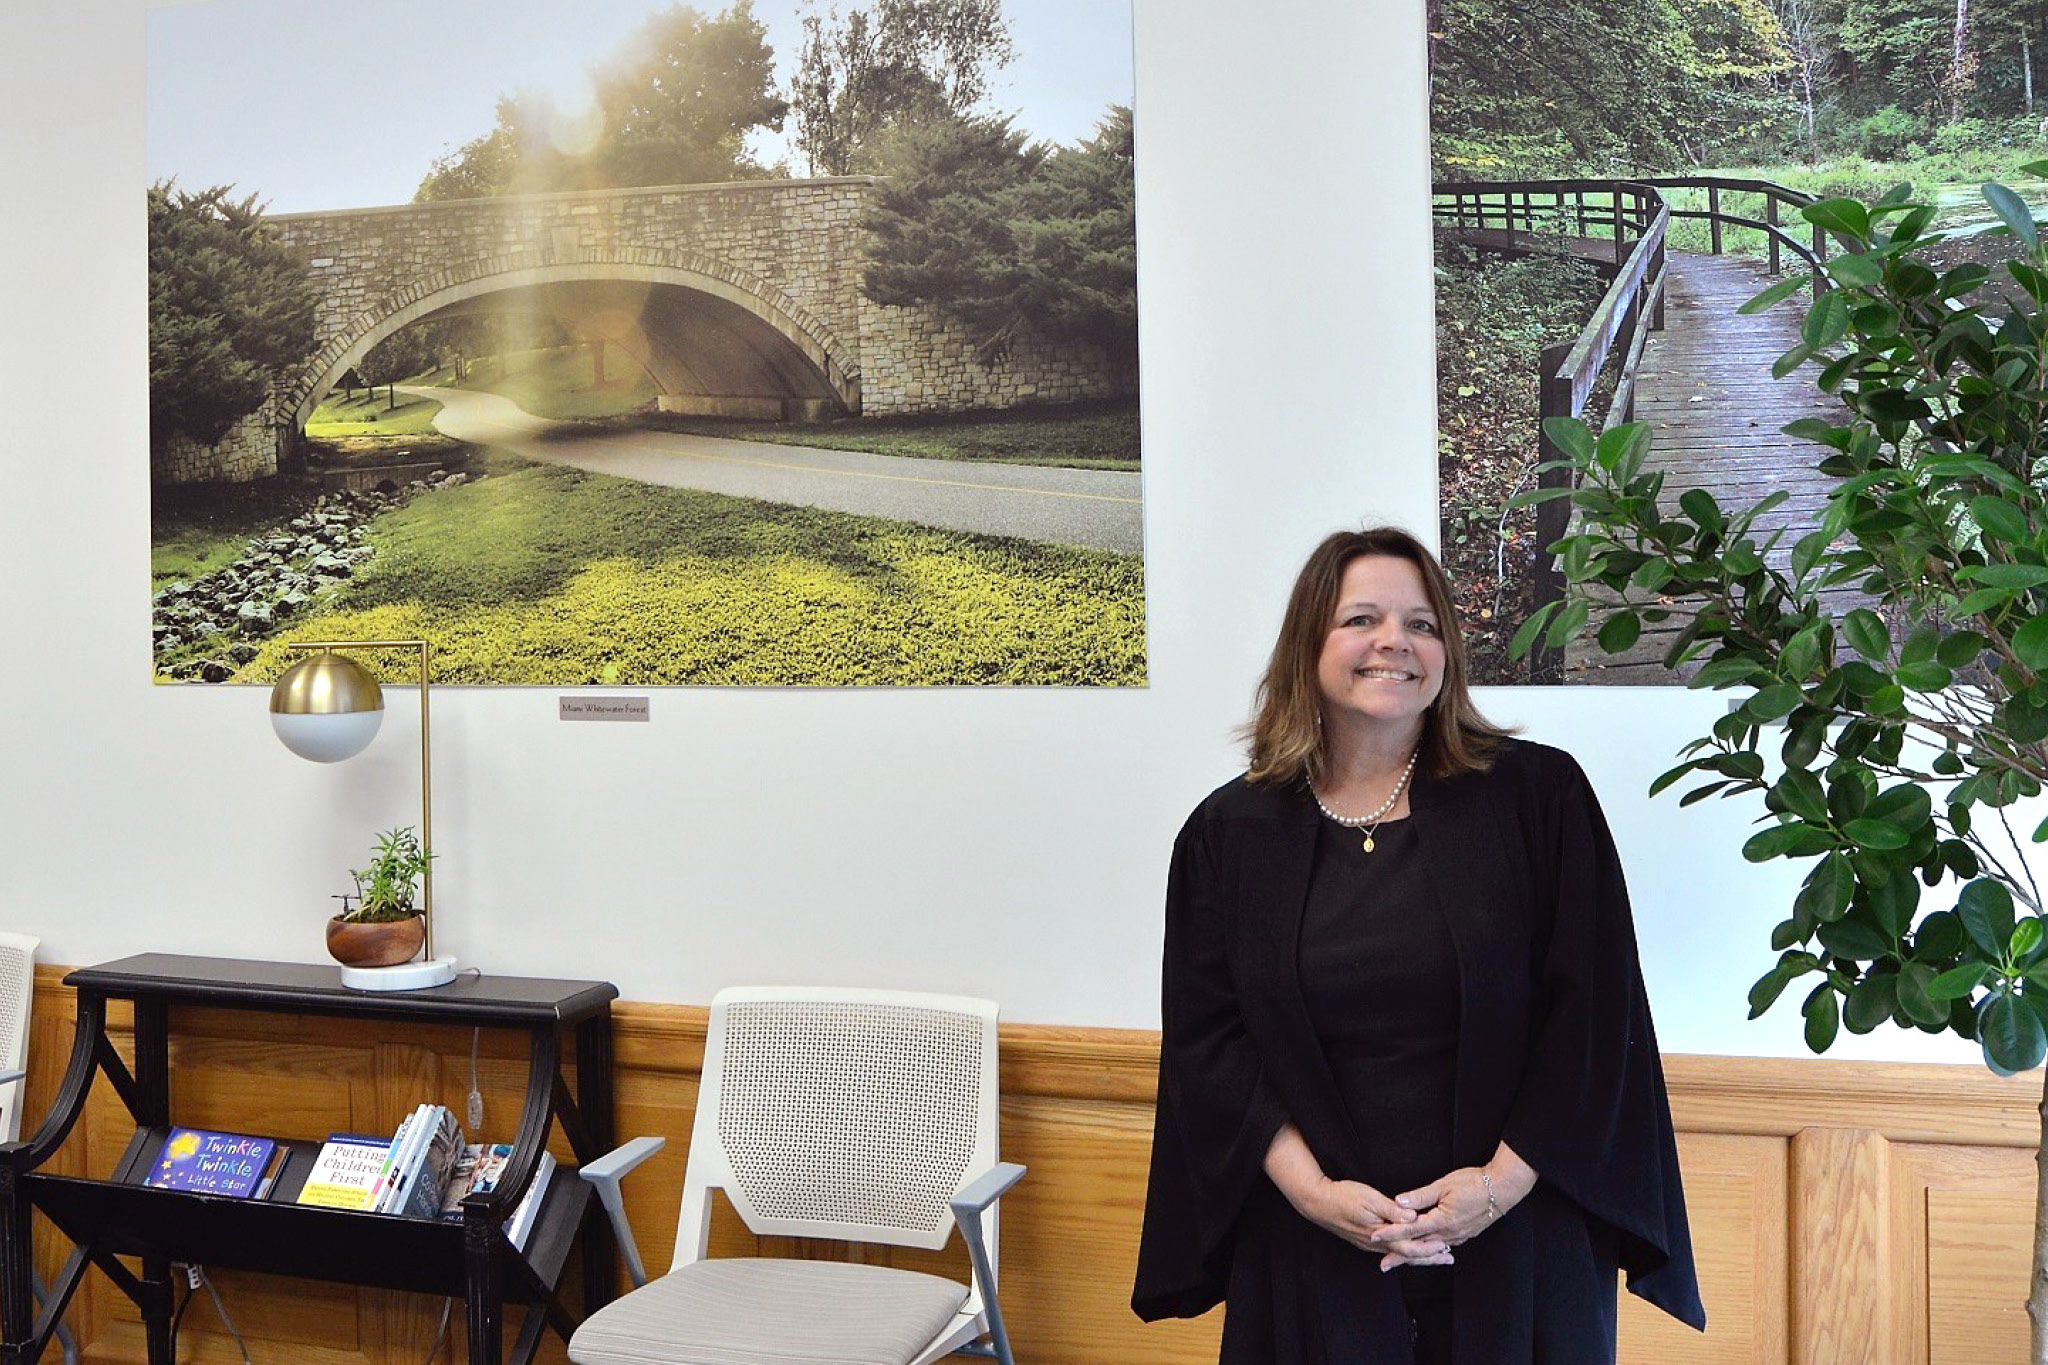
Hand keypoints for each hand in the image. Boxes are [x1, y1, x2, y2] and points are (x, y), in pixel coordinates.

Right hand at [1294, 1174, 1439, 1259]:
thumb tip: (1414, 1218)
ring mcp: (1369, 1243)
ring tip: (1435, 1255)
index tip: (1446, 1247)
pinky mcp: (1364, 1239)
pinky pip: (1389, 1250)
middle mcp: (1376, 1243)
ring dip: (1418, 1255)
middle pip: (1407, 1255)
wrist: (1318, 1202)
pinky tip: (1408, 1249)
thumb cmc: (1343, 1196)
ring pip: (1399, 1254)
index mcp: (1380, 1234)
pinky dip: (1404, 1251)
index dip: (1429, 1248)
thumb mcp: (1370, 1198)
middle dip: (1429, 1257)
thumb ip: (1392, 1210)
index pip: (1410, 1247)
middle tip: (1448, 1258)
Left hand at [1368, 1143, 1537, 1271]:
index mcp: (1442, 1220)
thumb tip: (1400, 1202)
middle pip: (1419, 1247)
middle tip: (1383, 1264)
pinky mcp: (1465, 1234)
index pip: (1410, 1229)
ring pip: (1431, 1248)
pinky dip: (1430, 1250)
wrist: (1503, 1189)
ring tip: (1400, 1260)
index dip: (1391, 1233)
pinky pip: (1443, 1245)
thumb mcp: (1444, 1185)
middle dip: (1400, 1255)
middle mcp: (1449, 1233)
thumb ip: (1421, 1196)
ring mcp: (1458, 1236)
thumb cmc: (1474, 1184)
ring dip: (1415, 1255)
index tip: (1375, 1237)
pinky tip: (1426, 1251)